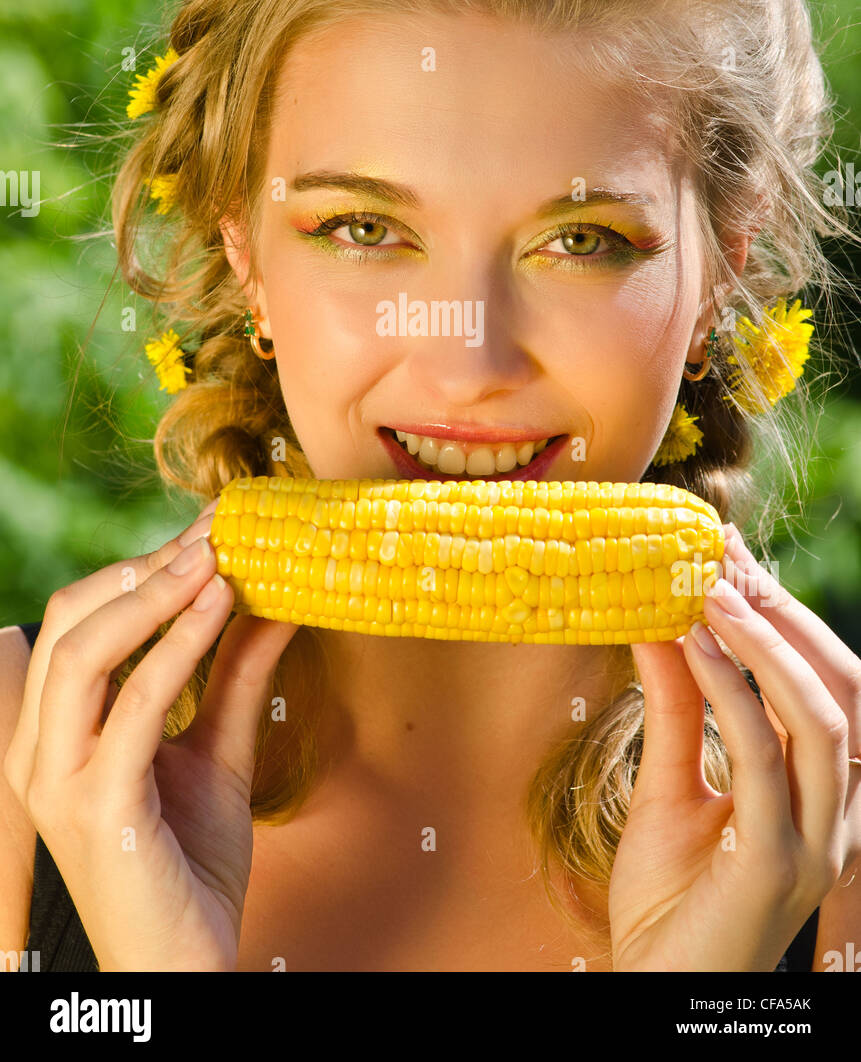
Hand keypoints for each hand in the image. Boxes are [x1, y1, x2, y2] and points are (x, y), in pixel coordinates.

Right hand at [4, 500, 297, 972]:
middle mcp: (39, 750)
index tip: (211, 524)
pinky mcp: (96, 807)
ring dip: (154, 591)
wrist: (189, 969)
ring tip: (218, 554)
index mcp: (55, 733)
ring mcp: (58, 779)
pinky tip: (220, 606)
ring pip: (85, 650)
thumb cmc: (191, 866)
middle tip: (218, 528)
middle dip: (145, 563)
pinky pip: (132, 706)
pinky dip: (176, 644)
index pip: (79, 619)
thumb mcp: (217, 750)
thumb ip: (234, 675)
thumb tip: (273, 596)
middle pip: (69, 618)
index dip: (142, 564)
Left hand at [608, 522, 860, 971]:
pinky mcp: (779, 864)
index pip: (821, 684)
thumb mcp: (669, 785)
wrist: (658, 995)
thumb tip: (656, 622)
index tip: (728, 555)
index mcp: (819, 793)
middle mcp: (834, 814)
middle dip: (785, 616)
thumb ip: (674, 710)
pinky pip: (764, 761)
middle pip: (841, 689)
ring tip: (708, 592)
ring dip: (764, 646)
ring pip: (819, 719)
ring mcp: (815, 841)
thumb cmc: (669, 901)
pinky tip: (693, 649)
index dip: (782, 616)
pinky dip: (733, 694)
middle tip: (722, 557)